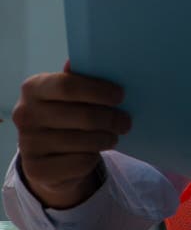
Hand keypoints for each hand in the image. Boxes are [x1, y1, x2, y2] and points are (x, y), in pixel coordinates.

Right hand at [12, 61, 130, 208]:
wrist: (49, 154)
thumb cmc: (67, 113)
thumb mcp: (71, 94)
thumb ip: (80, 78)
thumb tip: (86, 60)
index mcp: (33, 88)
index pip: (68, 85)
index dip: (98, 90)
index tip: (121, 95)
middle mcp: (25, 115)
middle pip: (82, 115)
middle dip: (110, 119)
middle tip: (126, 122)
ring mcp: (28, 144)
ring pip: (83, 141)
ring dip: (106, 138)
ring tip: (114, 135)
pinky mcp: (37, 169)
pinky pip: (79, 162)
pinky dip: (94, 157)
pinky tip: (95, 151)